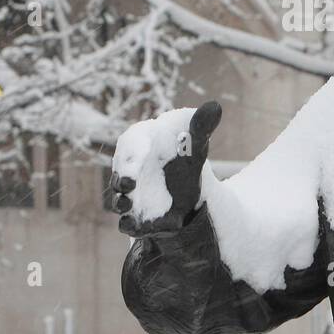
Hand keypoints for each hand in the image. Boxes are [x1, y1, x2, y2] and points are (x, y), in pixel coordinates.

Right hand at [109, 100, 221, 237]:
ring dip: (120, 203)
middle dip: (121, 179)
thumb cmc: (184, 157)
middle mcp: (130, 172)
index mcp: (140, 148)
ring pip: (118, 200)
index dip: (131, 151)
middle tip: (128, 183)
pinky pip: (127, 224)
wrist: (189, 190)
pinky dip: (130, 226)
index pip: (130, 145)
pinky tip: (136, 227)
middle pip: (118, 175)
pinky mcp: (138, 218)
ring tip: (126, 204)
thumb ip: (201, 126)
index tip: (140, 154)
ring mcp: (132, 196)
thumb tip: (215, 106)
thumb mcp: (195, 143)